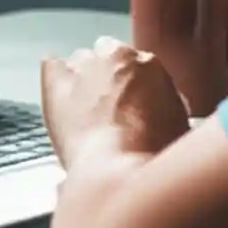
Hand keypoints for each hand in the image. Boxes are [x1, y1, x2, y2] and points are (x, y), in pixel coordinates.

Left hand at [41, 36, 189, 167]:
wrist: (116, 172)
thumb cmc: (149, 155)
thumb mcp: (176, 127)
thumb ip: (164, 105)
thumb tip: (158, 108)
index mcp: (150, 65)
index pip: (139, 65)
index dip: (135, 87)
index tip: (133, 104)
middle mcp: (116, 56)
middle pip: (109, 56)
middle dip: (109, 78)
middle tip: (110, 111)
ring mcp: (82, 66)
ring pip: (81, 61)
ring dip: (83, 80)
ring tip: (84, 114)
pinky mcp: (55, 80)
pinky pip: (52, 65)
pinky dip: (56, 79)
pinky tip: (62, 101)